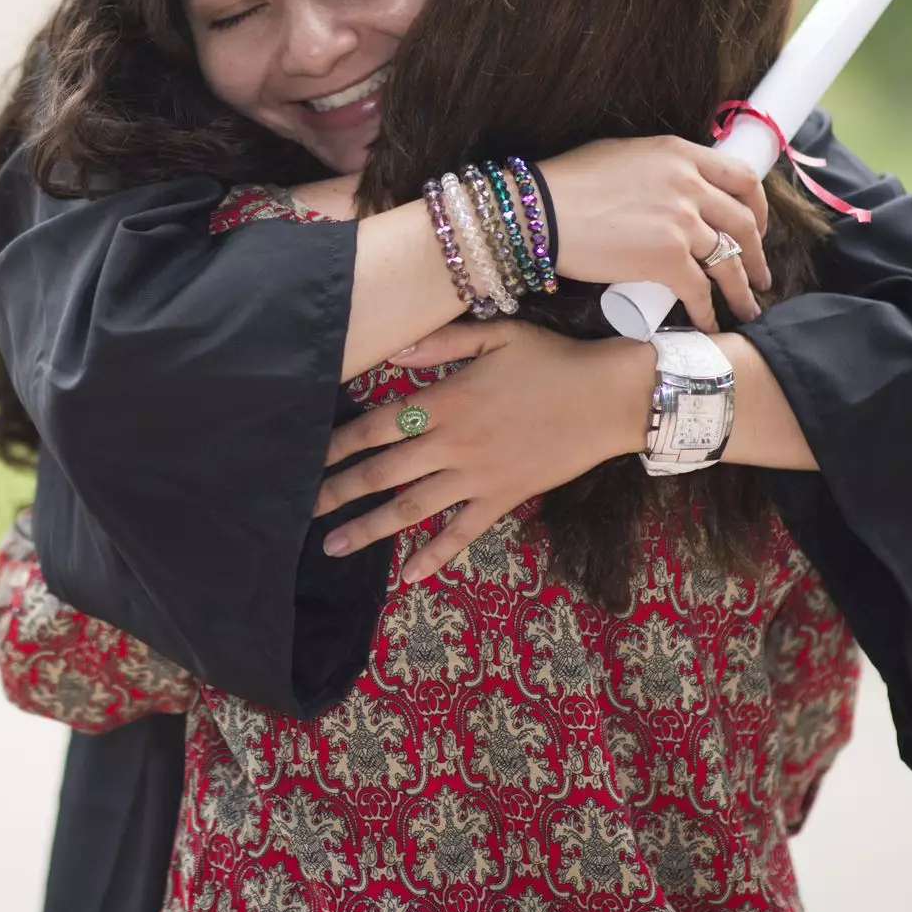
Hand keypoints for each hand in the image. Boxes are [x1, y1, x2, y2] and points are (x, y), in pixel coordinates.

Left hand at [316, 321, 654, 582]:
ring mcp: (477, 477)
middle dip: (338, 492)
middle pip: (382, 472)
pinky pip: (462, 534)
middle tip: (301, 511)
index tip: (307, 457)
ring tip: (333, 547)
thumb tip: (393, 352)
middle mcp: (453, 443)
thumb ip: (441, 344)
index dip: (338, 444)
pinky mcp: (503, 499)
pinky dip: (434, 557)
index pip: (376, 426)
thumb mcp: (498, 334)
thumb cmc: (553, 360)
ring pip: (412, 508)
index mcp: (445, 401)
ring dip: (370, 529)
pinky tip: (407, 577)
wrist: (610, 397)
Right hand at [534, 136, 769, 329]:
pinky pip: (701, 291)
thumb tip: (673, 185)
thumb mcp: (623, 155)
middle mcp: (690, 185)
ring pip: (729, 262)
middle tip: (759, 275)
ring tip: (747, 307)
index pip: (742, 177)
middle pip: (743, 223)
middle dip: (757, 254)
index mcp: (681, 154)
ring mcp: (682, 223)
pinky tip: (709, 323)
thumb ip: (659, 167)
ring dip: (742, 290)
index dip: (757, 207)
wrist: (540, 212)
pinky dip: (709, 311)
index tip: (756, 227)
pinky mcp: (668, 260)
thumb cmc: (567, 183)